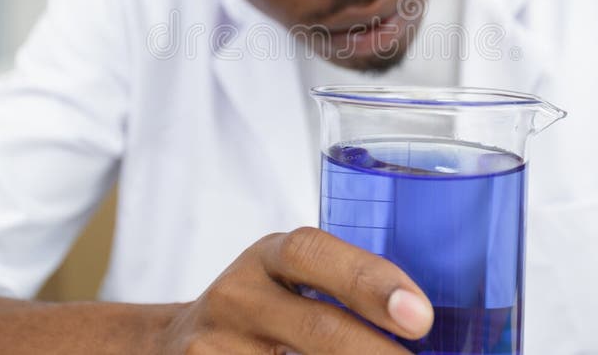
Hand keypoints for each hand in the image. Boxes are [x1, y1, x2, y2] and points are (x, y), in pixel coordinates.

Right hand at [160, 227, 432, 352]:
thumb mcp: (287, 283)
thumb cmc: (258, 314)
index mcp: (268, 258)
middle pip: (317, 327)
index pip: (313, 252)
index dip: (370, 280)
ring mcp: (214, 348)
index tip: (420, 316)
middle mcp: (237, 297)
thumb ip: (339, 292)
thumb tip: (424, 325)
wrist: (173, 347)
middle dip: (378, 353)